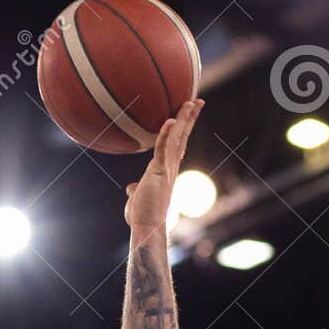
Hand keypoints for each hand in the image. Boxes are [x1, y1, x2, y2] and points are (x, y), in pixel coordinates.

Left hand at [125, 100, 203, 236]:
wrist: (147, 227)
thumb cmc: (143, 216)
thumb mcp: (138, 198)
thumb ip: (136, 190)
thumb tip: (131, 188)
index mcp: (167, 170)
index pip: (178, 144)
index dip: (184, 129)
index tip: (189, 116)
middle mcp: (171, 166)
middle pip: (183, 136)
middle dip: (190, 118)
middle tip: (198, 101)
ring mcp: (167, 168)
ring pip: (178, 139)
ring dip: (184, 119)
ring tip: (190, 102)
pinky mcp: (158, 172)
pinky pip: (162, 149)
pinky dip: (166, 134)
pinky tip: (170, 120)